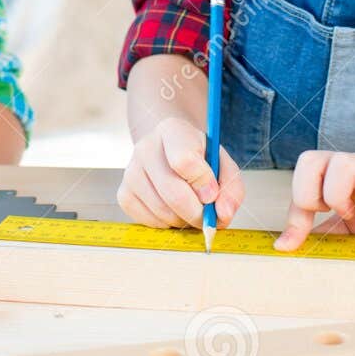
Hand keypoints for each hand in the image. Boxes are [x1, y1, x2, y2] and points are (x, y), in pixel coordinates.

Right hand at [118, 117, 244, 228]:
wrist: (168, 151)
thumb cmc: (199, 157)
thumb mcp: (222, 163)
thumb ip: (231, 188)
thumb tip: (222, 215)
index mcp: (172, 130)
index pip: (184, 160)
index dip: (203, 183)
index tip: (213, 194)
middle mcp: (146, 148)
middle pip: (172, 192)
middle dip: (197, 213)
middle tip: (207, 217)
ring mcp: (131, 171)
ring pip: (162, 211)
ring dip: (184, 220)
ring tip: (190, 209)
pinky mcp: (124, 194)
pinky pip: (149, 221)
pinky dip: (167, 224)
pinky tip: (173, 211)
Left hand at [275, 150, 354, 249]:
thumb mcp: (348, 225)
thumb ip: (318, 231)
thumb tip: (282, 246)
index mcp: (336, 172)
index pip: (300, 175)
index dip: (294, 209)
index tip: (295, 241)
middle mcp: (353, 165)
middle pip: (310, 159)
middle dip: (308, 194)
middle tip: (325, 215)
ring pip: (341, 164)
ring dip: (337, 196)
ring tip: (352, 215)